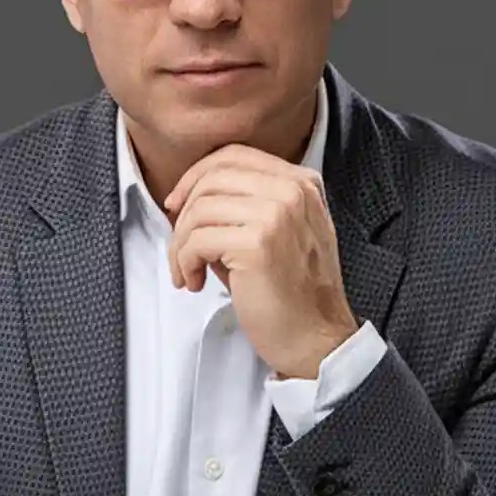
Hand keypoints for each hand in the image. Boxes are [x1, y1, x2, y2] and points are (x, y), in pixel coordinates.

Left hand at [163, 144, 359, 379]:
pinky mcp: (258, 243)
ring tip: (188, 272)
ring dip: (180, 244)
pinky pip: (197, 240)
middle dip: (183, 213)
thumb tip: (185, 197)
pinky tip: (194, 282)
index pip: (234, 155)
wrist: (318, 340)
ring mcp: (277, 214)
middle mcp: (293, 191)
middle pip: (212, 178)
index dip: (196, 176)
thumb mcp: (280, 233)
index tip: (178, 203)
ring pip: (199, 209)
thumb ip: (246, 204)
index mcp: (301, 183)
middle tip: (180, 246)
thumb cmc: (293, 294)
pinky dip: (184, 262)